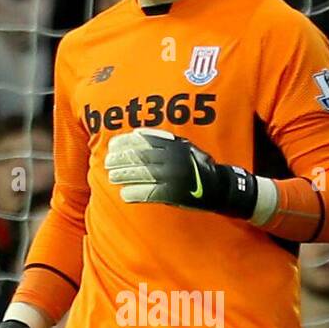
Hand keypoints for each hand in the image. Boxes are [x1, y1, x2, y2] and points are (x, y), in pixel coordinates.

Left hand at [105, 128, 256, 217]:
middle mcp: (173, 159)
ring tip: (112, 177)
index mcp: (174, 145)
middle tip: (108, 163)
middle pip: (139, 157)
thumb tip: (136, 133)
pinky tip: (124, 194)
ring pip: (141, 174)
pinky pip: (149, 193)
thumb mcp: (184, 146)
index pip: (143, 141)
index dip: (125, 142)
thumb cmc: (198, 166)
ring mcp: (173, 177)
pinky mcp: (174, 194)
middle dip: (121, 160)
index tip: (112, 146)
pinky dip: (134, 193)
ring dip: (123, 176)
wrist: (220, 187)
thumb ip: (163, 140)